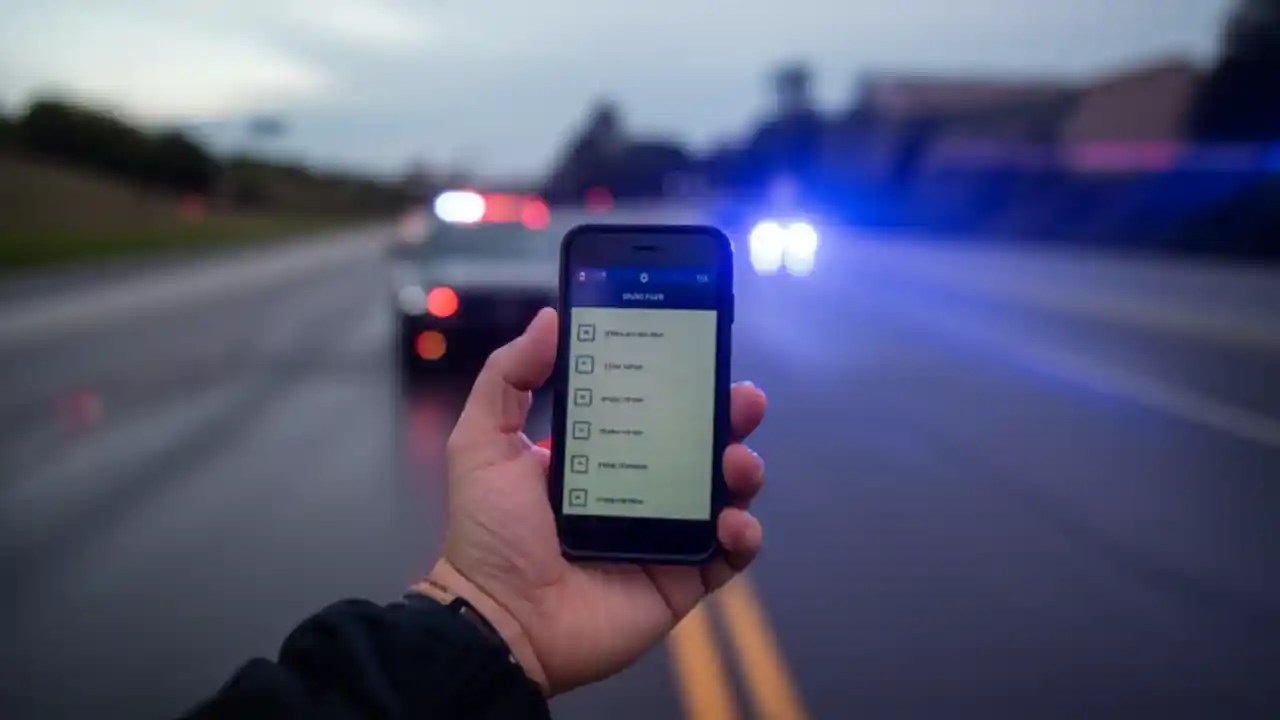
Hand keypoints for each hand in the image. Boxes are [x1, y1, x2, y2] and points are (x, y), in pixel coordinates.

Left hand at [426, 308, 765, 694]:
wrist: (499, 621)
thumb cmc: (488, 534)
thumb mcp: (481, 443)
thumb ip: (507, 377)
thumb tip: (550, 318)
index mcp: (601, 456)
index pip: (653, 408)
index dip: (683, 380)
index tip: (703, 351)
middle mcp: (639, 489)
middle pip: (701, 443)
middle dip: (730, 416)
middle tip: (743, 400)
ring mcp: (665, 536)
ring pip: (724, 493)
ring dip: (744, 470)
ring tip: (737, 464)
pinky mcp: (682, 580)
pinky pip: (730, 555)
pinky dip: (745, 536)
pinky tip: (732, 523)